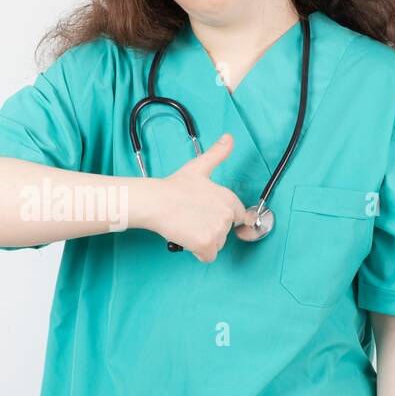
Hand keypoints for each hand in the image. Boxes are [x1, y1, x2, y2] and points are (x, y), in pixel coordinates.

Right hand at [147, 133, 251, 262]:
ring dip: (203, 241)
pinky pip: (208, 256)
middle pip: (225, 233)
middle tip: (192, 218)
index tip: (206, 216)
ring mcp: (218, 230)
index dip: (220, 217)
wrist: (157, 201)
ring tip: (187, 226)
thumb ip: (218, 154)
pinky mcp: (207, 244)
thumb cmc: (174, 187)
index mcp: (229, 198)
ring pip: (217, 245)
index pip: (237, 217)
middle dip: (210, 230)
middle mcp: (227, 214)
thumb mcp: (199, 167)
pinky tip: (187, 239)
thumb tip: (229, 138)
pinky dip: (198, 253)